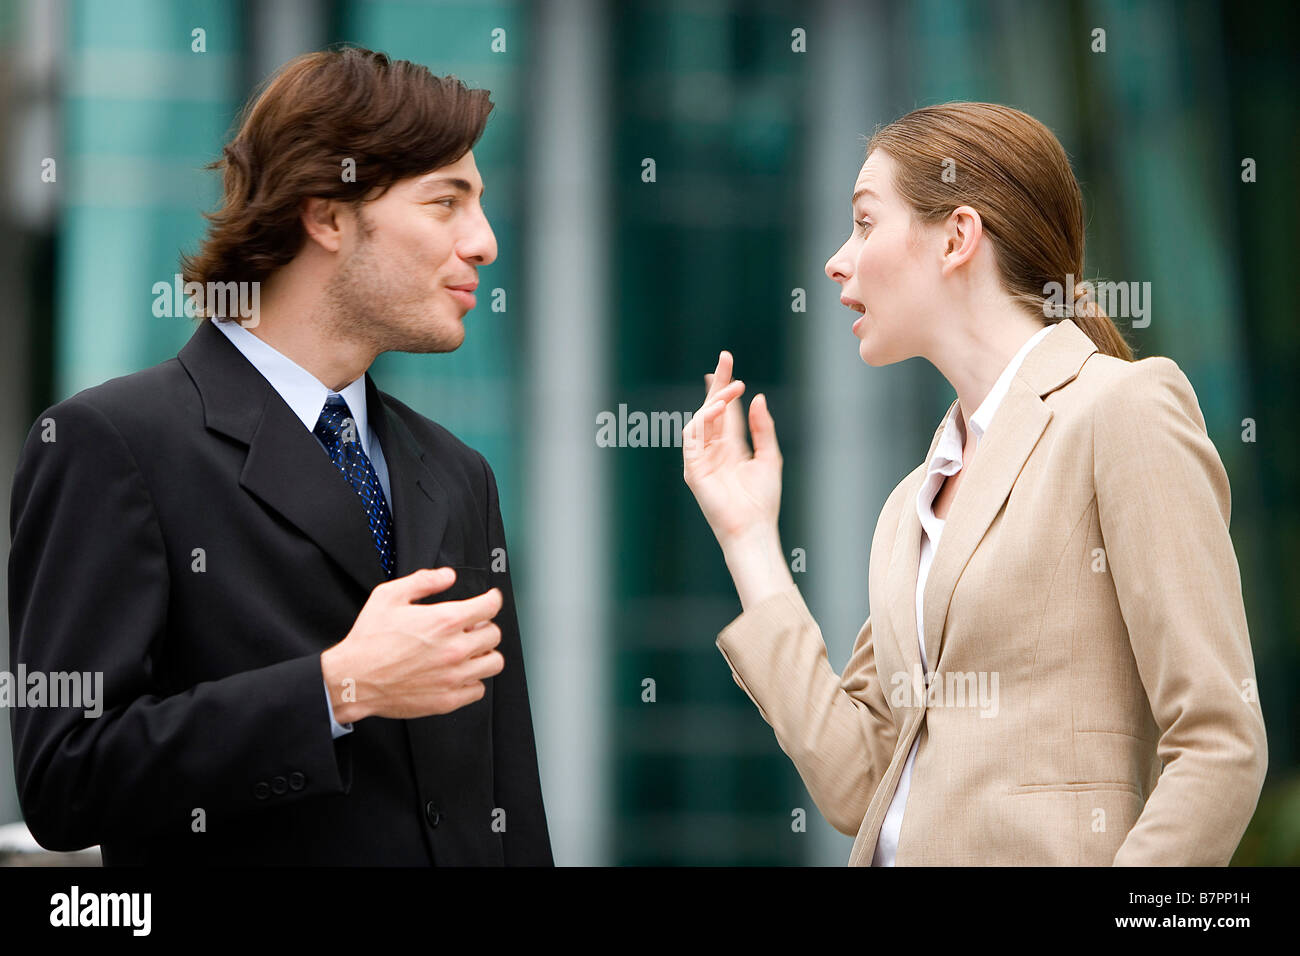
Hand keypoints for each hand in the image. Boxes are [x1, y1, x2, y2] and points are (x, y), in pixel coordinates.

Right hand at [321, 568, 504, 721]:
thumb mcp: (389, 596)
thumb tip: (447, 576)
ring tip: (469, 651)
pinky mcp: (448, 699)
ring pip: (493, 662)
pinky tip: (458, 673)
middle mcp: (454, 649)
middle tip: (471, 628)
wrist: (353, 679)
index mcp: (444, 621)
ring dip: (484, 654)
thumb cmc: (368, 641)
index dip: (491, 599)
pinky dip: (473, 680)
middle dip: (484, 626)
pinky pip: (479, 689)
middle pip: (494, 634)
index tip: (489, 600)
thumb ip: (423, 581)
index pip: (490, 606)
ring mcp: (453, 677)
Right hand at [682, 350, 783, 548]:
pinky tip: (717, 409)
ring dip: (714, 401)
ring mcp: (700, 458)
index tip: (726, 361)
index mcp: (730, 447)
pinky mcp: (693, 469)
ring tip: (732, 390)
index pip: (725, 411)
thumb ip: (762, 428)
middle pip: (711, 409)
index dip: (724, 386)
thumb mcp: (769, 456)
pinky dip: (702, 421)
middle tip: (726, 361)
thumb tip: (757, 398)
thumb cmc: (763, 500)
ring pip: (700, 420)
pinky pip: (691, 438)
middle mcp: (713, 450)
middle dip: (717, 384)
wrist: (754, 527)